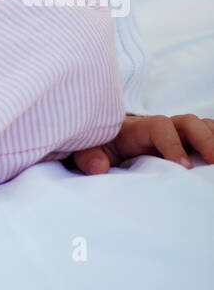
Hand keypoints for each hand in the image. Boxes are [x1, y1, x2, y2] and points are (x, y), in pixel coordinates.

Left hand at [69, 113, 213, 174]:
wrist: (104, 142)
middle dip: (205, 140)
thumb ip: (88, 156)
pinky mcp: (184, 142)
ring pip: (202, 127)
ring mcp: (176, 134)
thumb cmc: (99, 146)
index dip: (172, 144)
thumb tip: (98, 166)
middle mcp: (161, 127)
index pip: (160, 127)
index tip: (183, 167)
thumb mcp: (87, 150)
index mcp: (138, 128)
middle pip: (189, 122)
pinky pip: (206, 134)